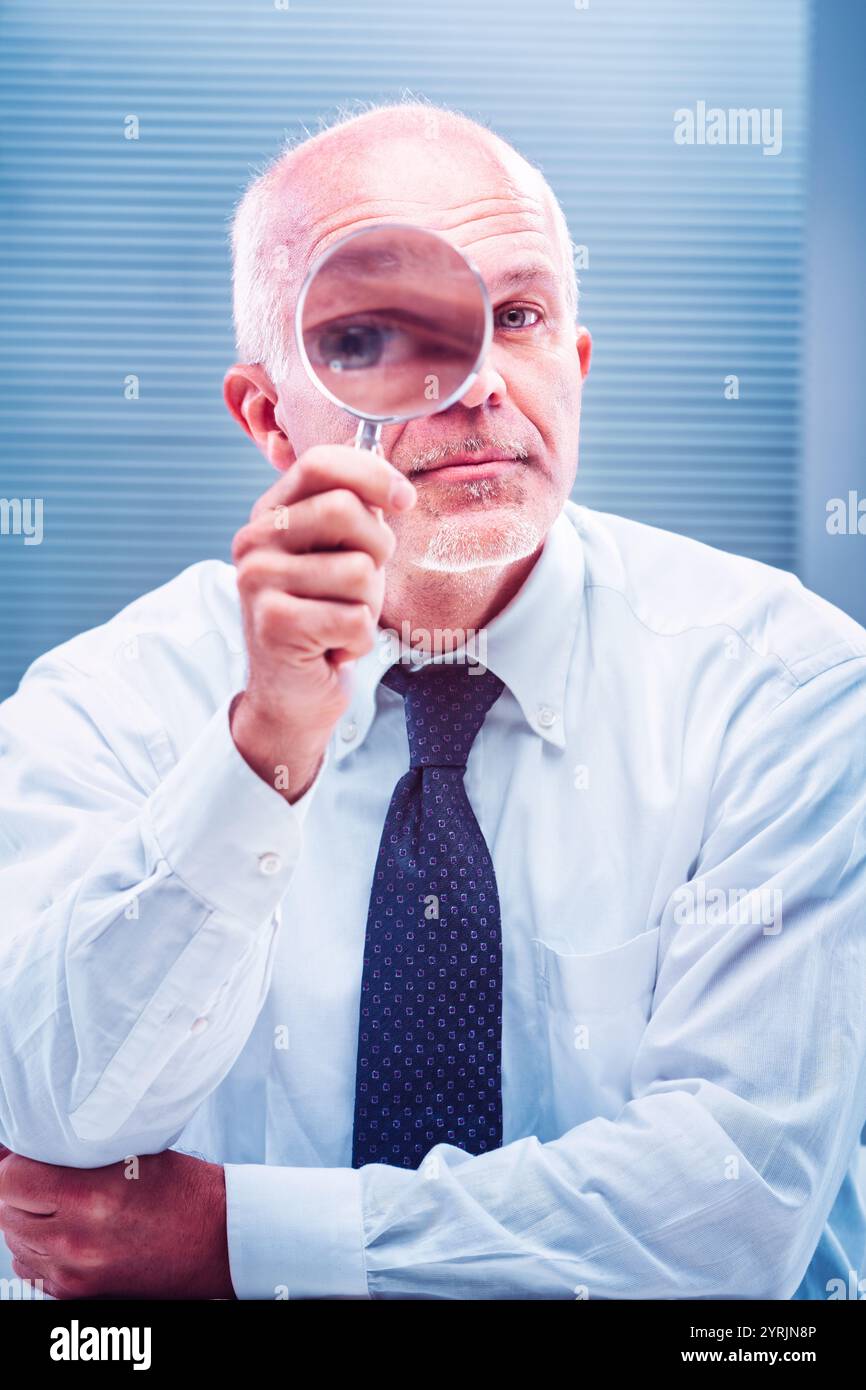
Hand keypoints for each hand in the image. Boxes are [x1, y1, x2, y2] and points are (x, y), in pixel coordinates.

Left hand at [0, 1146, 235, 1299]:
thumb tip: (31, 1144)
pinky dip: (37, 1248)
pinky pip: (31, 1269)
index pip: (10, 1181)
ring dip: (25, 1218)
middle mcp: (76, 1242)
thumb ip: (79, 1150)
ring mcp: (74, 1275)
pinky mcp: (77, 1295)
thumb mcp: (133, 1153)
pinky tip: (62, 1230)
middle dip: (17, 1188)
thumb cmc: (183, 1189)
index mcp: (92, 1198)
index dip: (11, 1161)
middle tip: (40, 1171)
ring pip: (15, 1243)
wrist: (220, 1241)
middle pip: (7, 1212)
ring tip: (56, 1201)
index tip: (23, 1151)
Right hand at [230, 444, 415, 801]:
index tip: (404, 501)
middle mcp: (254, 540)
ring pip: (359, 571)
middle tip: (360, 587)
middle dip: (377, 552)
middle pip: (346, 511)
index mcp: (270, 513)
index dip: (372, 474)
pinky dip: (360, 641)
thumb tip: (394, 492)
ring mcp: (258, 581)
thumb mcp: (340, 556)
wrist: (292, 694)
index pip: (320, 463)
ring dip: (367, 606)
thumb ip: (356, 516)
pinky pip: (355, 618)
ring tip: (340, 622)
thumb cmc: (325, 619)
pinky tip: (334, 649)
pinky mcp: (274, 624)